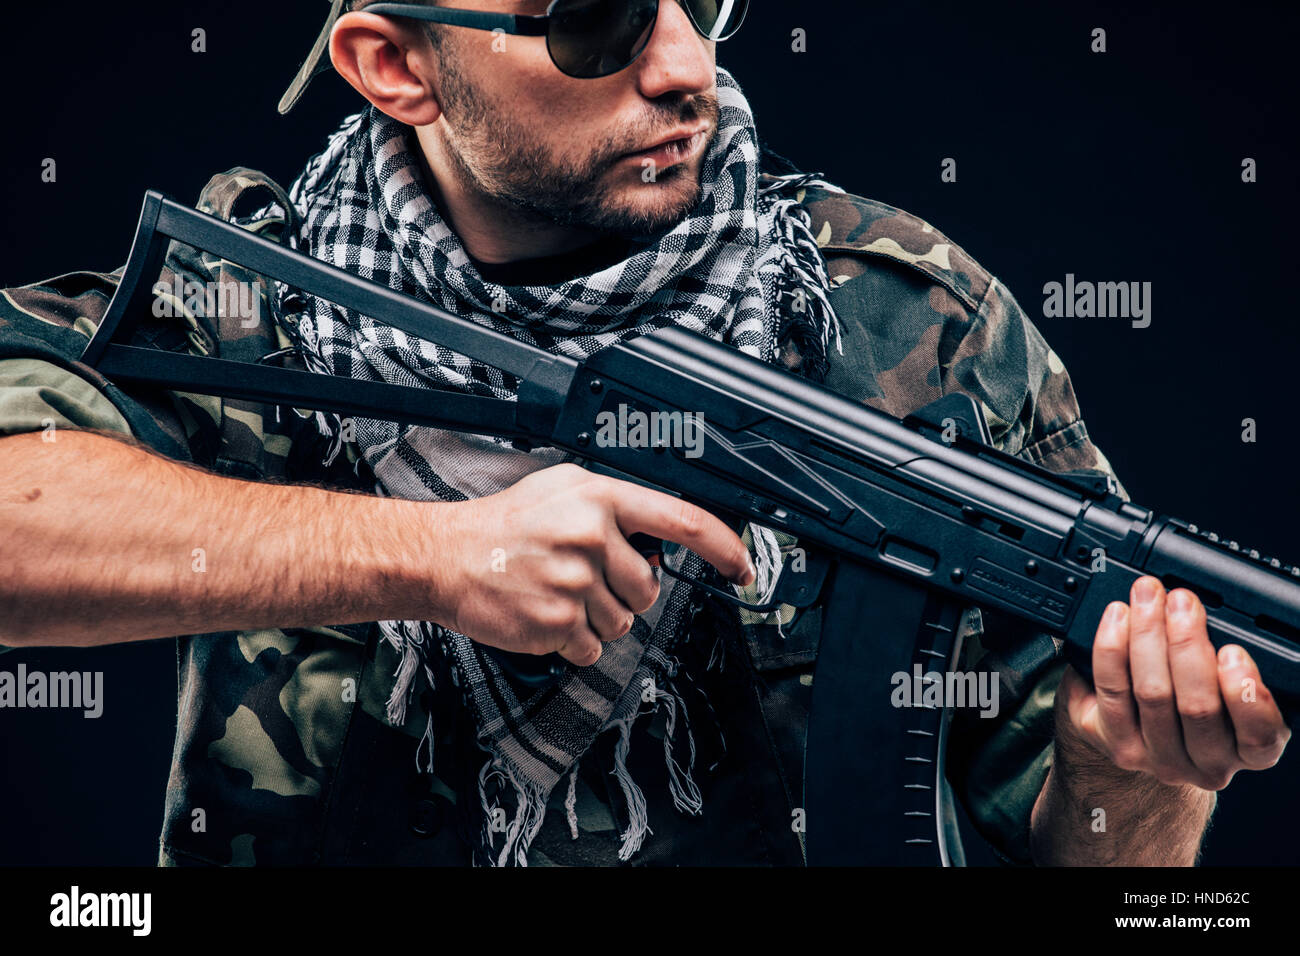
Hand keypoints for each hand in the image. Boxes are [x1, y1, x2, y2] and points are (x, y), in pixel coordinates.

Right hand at [432, 463, 754, 667]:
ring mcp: (574, 582)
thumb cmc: (504, 524)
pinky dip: (574, 640)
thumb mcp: (562, 488)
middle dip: (625, 591)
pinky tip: (548, 614)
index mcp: (600, 499)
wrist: (445, 556)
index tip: (743, 567)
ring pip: (623, 621)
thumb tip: (658, 538)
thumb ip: (615, 506)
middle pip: (649, 587)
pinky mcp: (556, 621)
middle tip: (584, 576)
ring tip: (559, 592)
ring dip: (597, 617)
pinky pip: (592, 647)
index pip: (684, 521)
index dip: (724, 546)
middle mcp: (591, 537)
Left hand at [1059, 575, 1290, 789]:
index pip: (1259, 734)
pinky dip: (1112, 649)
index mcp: (1250, 749)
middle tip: (1181, 601)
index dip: (1245, 694)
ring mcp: (1159, 759)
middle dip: (1187, 643)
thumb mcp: (1231, 690)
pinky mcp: (1118, 745)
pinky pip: (1112, 691)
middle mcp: (1208, 763)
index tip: (1233, 651)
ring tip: (1148, 599)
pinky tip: (1118, 619)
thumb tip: (1217, 620)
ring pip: (1152, 694)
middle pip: (1197, 706)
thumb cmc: (1198, 701)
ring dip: (1148, 635)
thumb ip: (1232, 667)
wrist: (1147, 734)